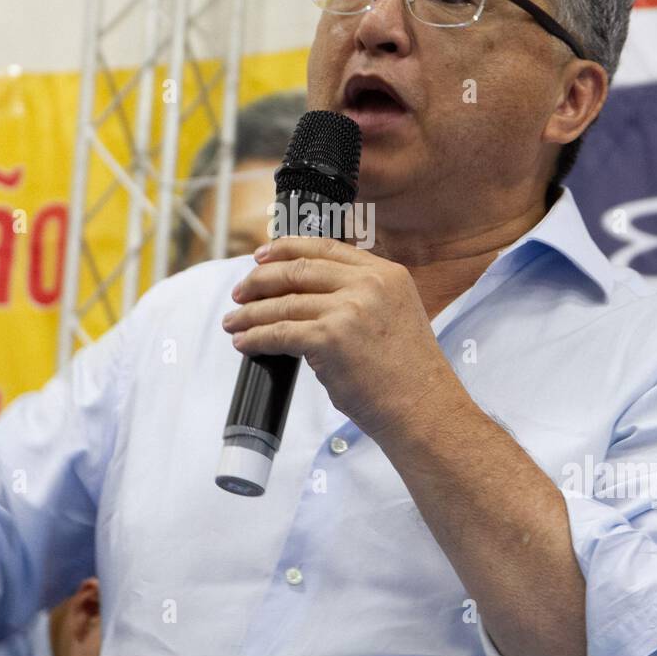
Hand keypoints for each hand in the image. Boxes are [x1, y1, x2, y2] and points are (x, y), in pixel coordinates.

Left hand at [221, 236, 466, 437]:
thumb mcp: (395, 314)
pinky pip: (280, 333)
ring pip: (284, 303)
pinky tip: (244, 343)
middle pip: (298, 269)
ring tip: (234, 321)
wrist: (423, 408)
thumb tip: (309, 294)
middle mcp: (368, 284)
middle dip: (260, 280)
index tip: (262, 256)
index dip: (287, 248)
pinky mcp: (330, 339)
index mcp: (385, 273)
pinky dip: (255, 338)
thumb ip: (361, 295)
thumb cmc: (408, 374)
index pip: (326, 247)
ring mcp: (349, 310)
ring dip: (251, 313)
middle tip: (241, 291)